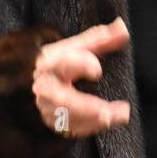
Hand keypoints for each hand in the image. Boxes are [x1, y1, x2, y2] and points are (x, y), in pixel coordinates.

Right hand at [32, 18, 132, 137]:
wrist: (33, 82)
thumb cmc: (58, 61)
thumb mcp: (75, 47)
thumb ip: (99, 39)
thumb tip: (123, 28)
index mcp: (49, 63)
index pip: (61, 63)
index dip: (79, 65)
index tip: (97, 70)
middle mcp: (45, 87)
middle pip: (60, 99)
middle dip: (84, 107)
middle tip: (106, 112)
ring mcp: (46, 107)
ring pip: (66, 118)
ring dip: (92, 120)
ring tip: (118, 116)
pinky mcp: (51, 122)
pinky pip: (69, 129)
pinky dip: (89, 127)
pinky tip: (107, 122)